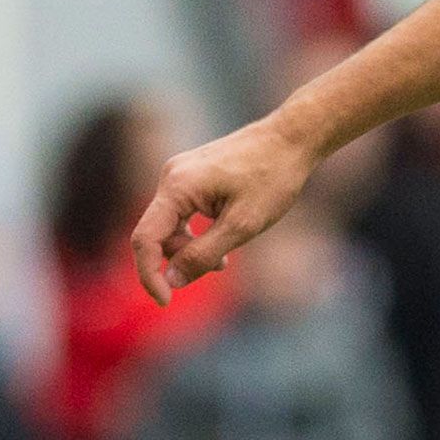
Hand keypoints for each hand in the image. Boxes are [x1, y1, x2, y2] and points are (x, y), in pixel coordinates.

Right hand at [130, 116, 320, 305]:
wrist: (295, 137)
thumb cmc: (274, 176)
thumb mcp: (243, 224)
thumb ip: (203, 255)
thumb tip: (171, 282)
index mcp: (177, 186)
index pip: (144, 240)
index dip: (149, 275)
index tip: (167, 302)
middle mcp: (172, 176)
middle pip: (158, 234)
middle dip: (182, 258)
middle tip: (222, 266)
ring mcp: (181, 172)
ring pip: (171, 224)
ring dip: (193, 247)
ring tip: (227, 258)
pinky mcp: (193, 174)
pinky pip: (183, 212)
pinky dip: (198, 231)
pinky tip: (224, 236)